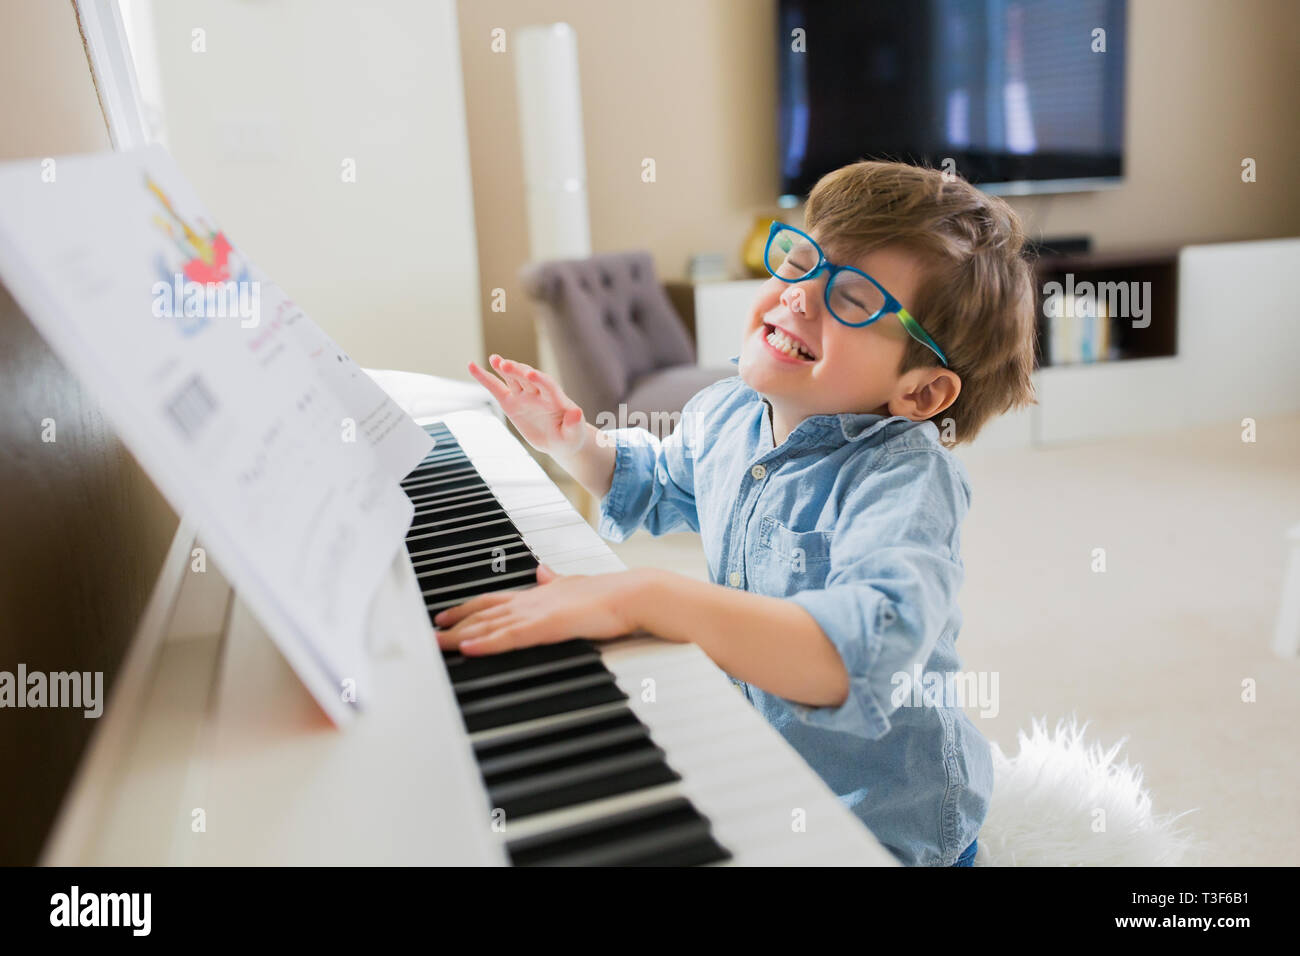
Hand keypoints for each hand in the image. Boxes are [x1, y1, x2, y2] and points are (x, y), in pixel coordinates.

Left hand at [433, 565, 650, 654]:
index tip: (445, 616)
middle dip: (454, 624)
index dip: (466, 608)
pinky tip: (467, 647)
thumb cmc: (609, 594)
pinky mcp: (547, 626)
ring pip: (489, 624)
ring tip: (436, 642)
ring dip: (460, 634)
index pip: (492, 601)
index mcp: (536, 594)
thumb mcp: (574, 585)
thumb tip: (542, 571)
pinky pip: (509, 636)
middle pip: (483, 613)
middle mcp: (531, 601)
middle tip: (429, 633)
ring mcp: (537, 612)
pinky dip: (485, 642)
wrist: (630, 594)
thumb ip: (554, 581)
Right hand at [467, 354, 587, 458]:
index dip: (540, 379)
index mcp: (556, 398)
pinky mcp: (511, 402)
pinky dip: (484, 378)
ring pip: (513, 379)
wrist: (560, 440)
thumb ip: (574, 423)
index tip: (530, 374)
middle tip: (506, 364)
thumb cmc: (569, 436)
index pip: (548, 385)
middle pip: (527, 379)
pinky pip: (496, 388)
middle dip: (518, 371)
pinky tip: (472, 366)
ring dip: (504, 368)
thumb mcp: (575, 433)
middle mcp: (539, 393)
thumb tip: (577, 412)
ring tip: (494, 359)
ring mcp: (524, 396)